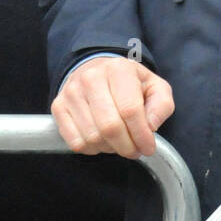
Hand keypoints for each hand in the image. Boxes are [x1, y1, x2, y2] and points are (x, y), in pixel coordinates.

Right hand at [51, 56, 173, 157]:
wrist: (97, 70)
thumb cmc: (130, 84)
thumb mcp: (155, 87)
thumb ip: (161, 105)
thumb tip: (150, 127)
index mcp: (119, 69)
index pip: (130, 110)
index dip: (142, 135)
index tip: (148, 147)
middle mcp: (91, 78)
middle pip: (110, 127)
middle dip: (127, 147)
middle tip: (135, 151)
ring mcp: (71, 92)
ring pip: (93, 137)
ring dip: (110, 148)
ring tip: (120, 143)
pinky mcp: (58, 107)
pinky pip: (76, 142)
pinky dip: (92, 149)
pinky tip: (102, 141)